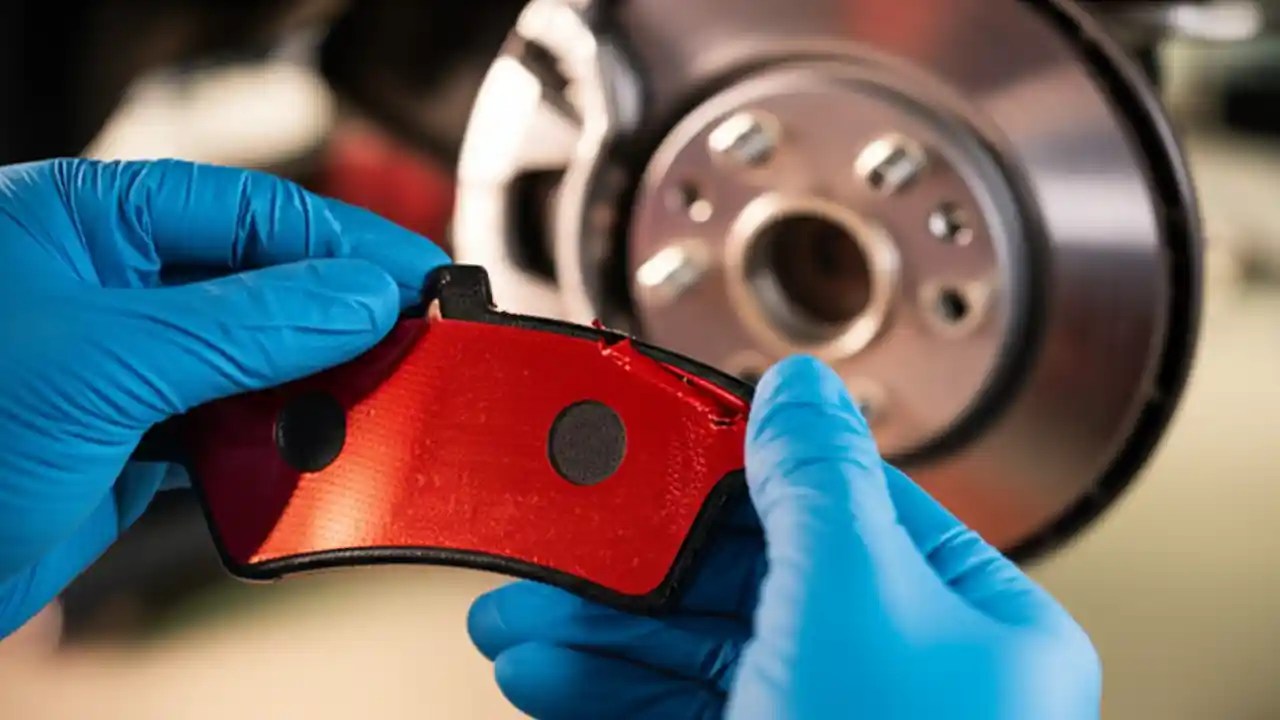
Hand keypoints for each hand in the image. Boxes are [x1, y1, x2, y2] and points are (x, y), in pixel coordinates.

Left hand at [0, 158, 447, 637]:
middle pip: (263, 283)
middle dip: (341, 317)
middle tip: (418, 343)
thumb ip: (245, 325)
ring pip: (258, 360)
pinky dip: (274, 453)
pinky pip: (234, 432)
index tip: (418, 279)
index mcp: (85, 220)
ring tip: (372, 405)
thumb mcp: (104, 361)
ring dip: (313, 391)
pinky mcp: (135, 440)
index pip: (250, 209)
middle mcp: (110, 286)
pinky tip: (305, 459)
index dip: (344, 245)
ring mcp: (126, 366)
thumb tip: (358, 298)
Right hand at [468, 356, 1100, 718]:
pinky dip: (602, 695)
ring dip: (595, 633)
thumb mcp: (852, 609)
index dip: (732, 458)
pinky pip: (676, 713)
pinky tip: (544, 674)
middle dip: (631, 562)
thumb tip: (797, 388)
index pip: (835, 496)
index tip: (648, 435)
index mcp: (966, 619)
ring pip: (696, 652)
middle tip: (551, 538)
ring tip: (515, 619)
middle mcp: (900, 670)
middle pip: (745, 576)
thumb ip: (820, 486)